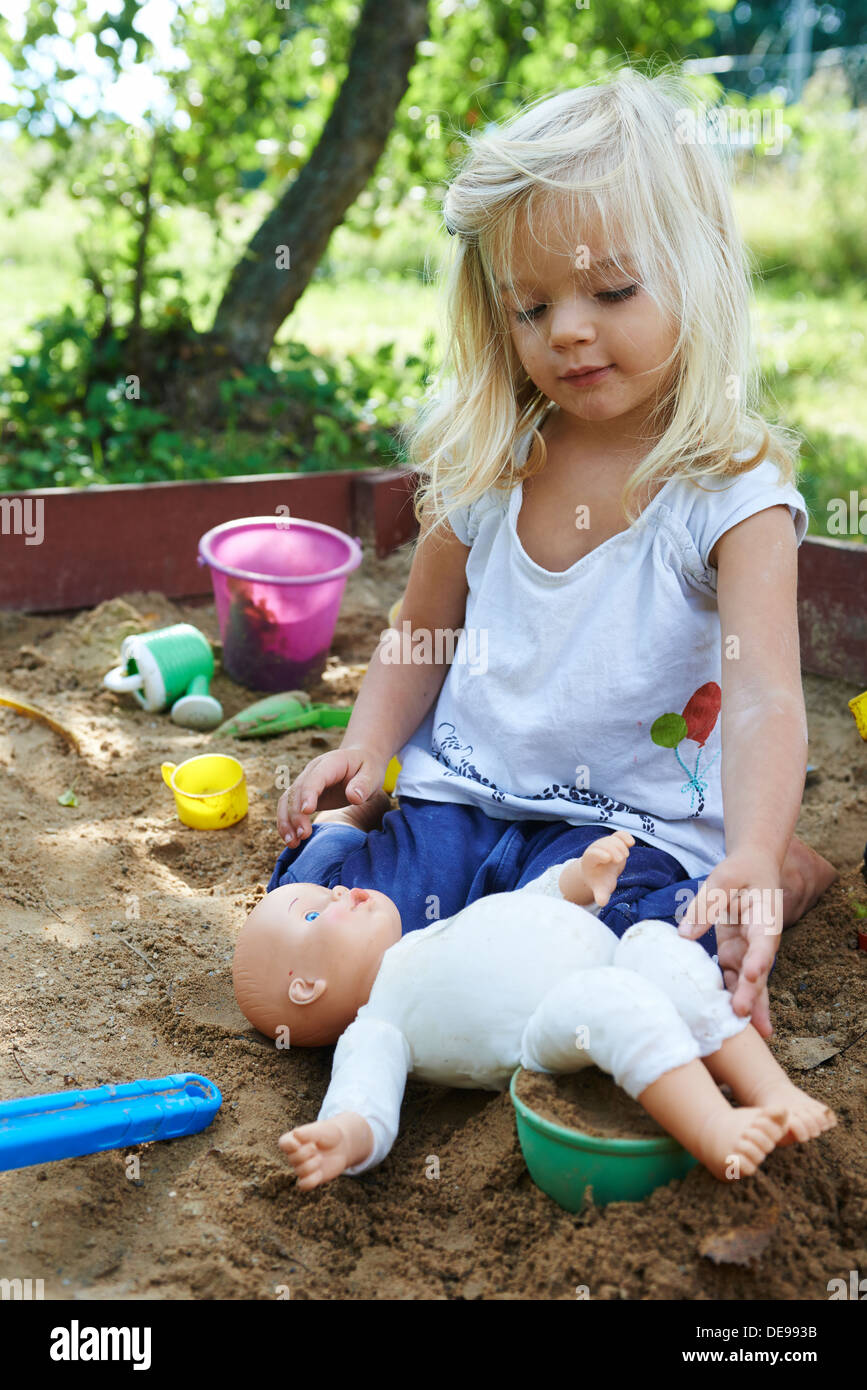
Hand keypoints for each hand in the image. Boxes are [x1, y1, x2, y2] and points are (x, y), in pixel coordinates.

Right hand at [277, 746, 387, 846]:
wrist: (359, 761)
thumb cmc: (367, 768)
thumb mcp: (372, 774)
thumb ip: (364, 784)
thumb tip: (354, 797)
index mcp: (331, 763)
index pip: (315, 777)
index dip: (309, 793)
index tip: (307, 811)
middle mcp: (313, 771)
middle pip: (297, 791)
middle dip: (296, 814)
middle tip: (303, 835)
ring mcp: (306, 782)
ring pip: (287, 800)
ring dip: (286, 821)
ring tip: (292, 843)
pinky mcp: (304, 795)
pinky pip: (289, 807)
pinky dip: (286, 823)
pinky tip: (291, 840)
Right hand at [279, 1113, 373, 1190]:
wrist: (342, 1145)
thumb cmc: (329, 1134)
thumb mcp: (322, 1130)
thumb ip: (309, 1132)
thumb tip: (295, 1133)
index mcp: (294, 1140)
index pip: (284, 1143)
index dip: (289, 1145)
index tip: (299, 1143)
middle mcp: (295, 1154)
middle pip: (292, 1158)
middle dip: (305, 1153)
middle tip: (316, 1147)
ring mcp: (302, 1167)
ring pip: (300, 1171)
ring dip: (312, 1164)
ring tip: (320, 1158)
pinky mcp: (310, 1178)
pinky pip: (304, 1185)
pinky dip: (311, 1180)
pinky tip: (320, 1173)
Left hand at [580, 830, 634, 905]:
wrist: (601, 871)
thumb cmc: (600, 880)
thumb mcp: (600, 888)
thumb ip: (601, 894)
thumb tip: (602, 902)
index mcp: (589, 860)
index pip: (592, 853)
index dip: (599, 854)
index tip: (608, 858)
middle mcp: (596, 849)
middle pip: (603, 844)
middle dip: (613, 850)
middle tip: (620, 859)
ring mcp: (605, 843)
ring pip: (612, 839)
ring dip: (620, 845)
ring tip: (625, 855)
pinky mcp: (615, 841)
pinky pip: (619, 835)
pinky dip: (625, 837)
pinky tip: (631, 842)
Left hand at [678, 848, 781, 1037]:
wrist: (753, 867)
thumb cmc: (740, 870)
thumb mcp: (723, 878)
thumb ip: (705, 904)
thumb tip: (684, 935)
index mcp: (766, 919)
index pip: (764, 944)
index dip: (759, 961)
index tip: (751, 976)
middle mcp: (761, 941)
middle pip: (758, 971)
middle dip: (752, 995)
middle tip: (744, 1017)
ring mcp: (747, 951)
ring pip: (748, 983)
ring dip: (746, 1006)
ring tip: (748, 1034)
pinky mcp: (734, 955)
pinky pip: (732, 979)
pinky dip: (728, 997)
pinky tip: (725, 1021)